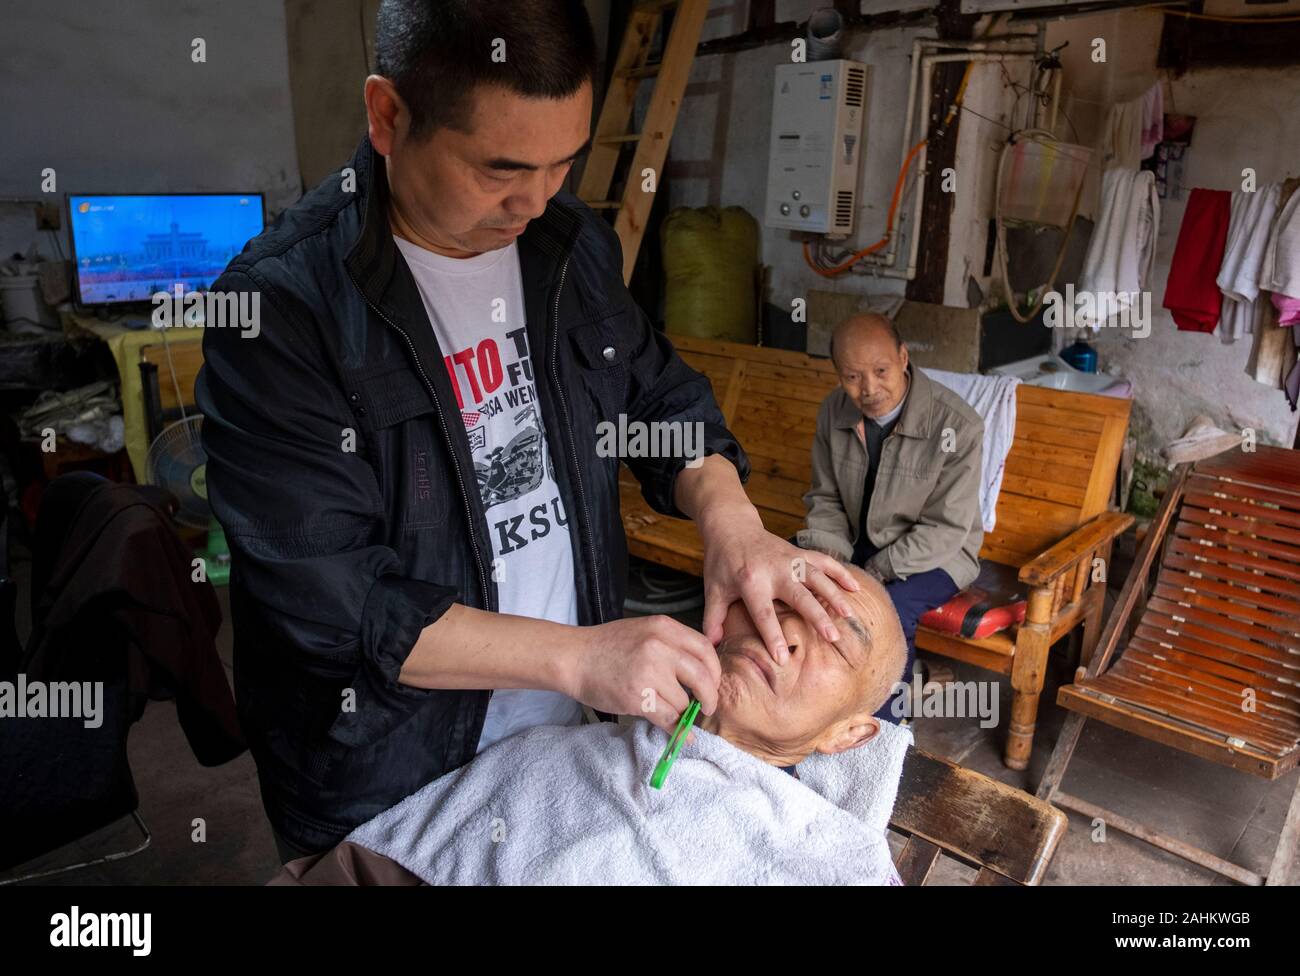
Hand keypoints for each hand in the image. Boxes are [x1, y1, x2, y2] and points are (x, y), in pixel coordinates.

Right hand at [563, 615, 721, 733]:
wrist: (573, 657)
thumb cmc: (606, 646)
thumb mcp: (643, 631)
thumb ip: (672, 644)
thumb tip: (702, 671)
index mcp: (664, 627)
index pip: (705, 649)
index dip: (715, 670)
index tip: (713, 683)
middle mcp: (660, 647)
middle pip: (703, 677)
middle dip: (710, 697)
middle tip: (707, 707)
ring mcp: (649, 672)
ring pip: (684, 702)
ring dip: (681, 712)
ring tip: (669, 710)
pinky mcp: (637, 697)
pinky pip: (668, 718)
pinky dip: (675, 729)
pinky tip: (679, 733)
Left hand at [698, 505, 860, 665]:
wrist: (731, 526)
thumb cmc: (722, 563)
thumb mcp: (713, 589)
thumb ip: (713, 619)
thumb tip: (711, 647)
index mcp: (749, 581)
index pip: (763, 612)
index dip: (772, 635)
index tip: (783, 658)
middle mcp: (773, 569)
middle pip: (798, 595)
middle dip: (816, 616)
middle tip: (832, 637)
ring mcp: (789, 559)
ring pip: (817, 577)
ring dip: (834, 594)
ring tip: (848, 615)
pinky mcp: (799, 553)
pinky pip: (824, 561)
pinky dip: (840, 573)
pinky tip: (855, 589)